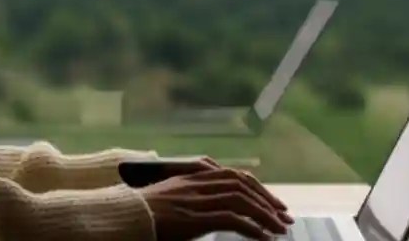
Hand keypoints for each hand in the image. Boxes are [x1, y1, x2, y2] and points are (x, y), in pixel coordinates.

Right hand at [140, 163, 293, 239]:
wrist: (124, 218)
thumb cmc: (144, 214)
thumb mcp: (171, 197)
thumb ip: (193, 195)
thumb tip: (215, 205)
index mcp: (193, 177)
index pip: (234, 175)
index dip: (257, 187)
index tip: (272, 201)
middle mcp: (197, 183)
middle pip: (242, 184)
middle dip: (267, 199)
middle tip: (284, 216)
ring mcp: (196, 199)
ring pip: (241, 199)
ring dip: (265, 214)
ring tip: (279, 228)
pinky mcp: (194, 217)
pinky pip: (231, 219)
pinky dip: (252, 227)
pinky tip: (263, 237)